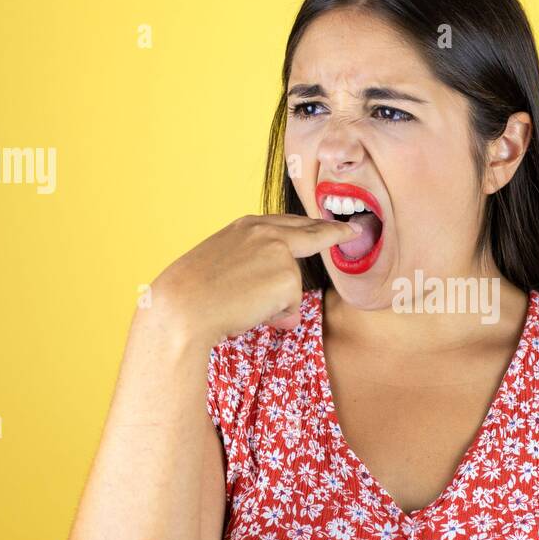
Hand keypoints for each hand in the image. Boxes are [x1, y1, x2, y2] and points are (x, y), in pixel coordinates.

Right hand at [153, 213, 360, 343]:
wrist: (185, 306)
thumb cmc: (194, 293)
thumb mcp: (225, 270)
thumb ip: (259, 280)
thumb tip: (289, 317)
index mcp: (248, 225)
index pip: (290, 223)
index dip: (313, 226)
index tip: (334, 224)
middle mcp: (267, 231)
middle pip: (313, 233)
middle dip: (335, 233)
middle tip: (354, 230)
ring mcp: (280, 252)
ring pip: (293, 287)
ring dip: (275, 305)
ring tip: (241, 304)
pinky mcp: (288, 278)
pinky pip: (290, 308)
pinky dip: (275, 317)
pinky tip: (249, 311)